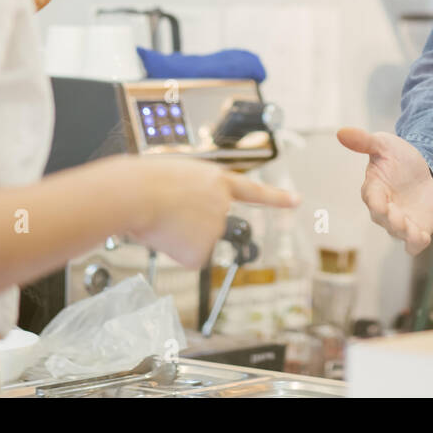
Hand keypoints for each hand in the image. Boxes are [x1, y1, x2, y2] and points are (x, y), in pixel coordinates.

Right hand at [120, 158, 298, 268]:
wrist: (136, 193)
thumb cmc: (145, 180)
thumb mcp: (174, 174)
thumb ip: (189, 192)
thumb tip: (180, 218)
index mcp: (217, 180)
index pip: (252, 191)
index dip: (276, 198)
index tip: (297, 201)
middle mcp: (222, 204)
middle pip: (209, 224)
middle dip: (188, 223)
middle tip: (166, 210)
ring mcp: (215, 229)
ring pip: (194, 242)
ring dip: (176, 235)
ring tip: (160, 217)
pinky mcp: (203, 252)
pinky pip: (187, 257)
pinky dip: (173, 250)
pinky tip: (164, 235)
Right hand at [337, 127, 432, 255]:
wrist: (424, 168)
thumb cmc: (398, 157)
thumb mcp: (384, 144)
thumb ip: (365, 141)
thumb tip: (342, 132)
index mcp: (373, 189)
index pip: (372, 199)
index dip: (377, 203)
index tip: (382, 204)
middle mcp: (383, 209)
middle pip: (384, 220)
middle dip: (392, 220)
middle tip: (400, 218)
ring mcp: (399, 221)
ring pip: (398, 234)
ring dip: (405, 234)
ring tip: (415, 232)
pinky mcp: (416, 229)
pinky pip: (413, 244)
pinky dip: (416, 244)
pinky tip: (424, 238)